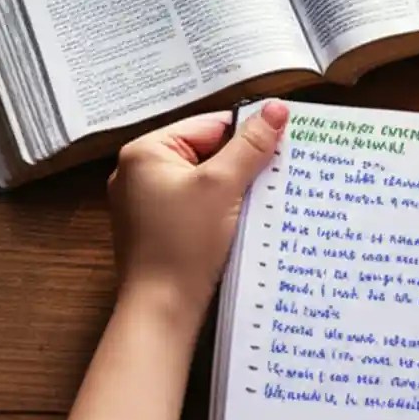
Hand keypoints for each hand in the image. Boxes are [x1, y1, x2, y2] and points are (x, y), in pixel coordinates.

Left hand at [107, 101, 289, 325]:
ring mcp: (146, 203)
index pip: (210, 126)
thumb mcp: (224, 187)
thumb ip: (251, 146)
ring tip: (258, 202)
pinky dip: (219, 211)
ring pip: (204, 182)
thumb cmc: (183, 247)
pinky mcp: (157, 229)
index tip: (280, 146)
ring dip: (233, 190)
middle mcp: (138, 173)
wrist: (162, 310)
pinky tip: (239, 223)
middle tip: (273, 177)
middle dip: (241, 166)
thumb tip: (276, 109)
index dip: (247, 136)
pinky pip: (195, 206)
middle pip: (206, 152)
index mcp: (145, 152)